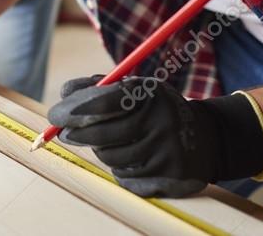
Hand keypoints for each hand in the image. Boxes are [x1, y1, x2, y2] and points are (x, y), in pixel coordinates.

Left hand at [47, 76, 262, 197]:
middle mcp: (160, 122)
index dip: (75, 110)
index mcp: (149, 94)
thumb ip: (98, 86)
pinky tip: (131, 157)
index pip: (103, 102)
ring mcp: (167, 152)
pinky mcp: (170, 177)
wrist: (206, 137)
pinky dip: (120, 168)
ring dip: (101, 151)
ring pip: (111, 158)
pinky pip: (126, 177)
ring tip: (108, 142)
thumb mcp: (135, 87)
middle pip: (103, 136)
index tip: (56, 116)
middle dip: (78, 135)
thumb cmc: (156, 109)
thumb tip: (64, 93)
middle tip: (66, 134)